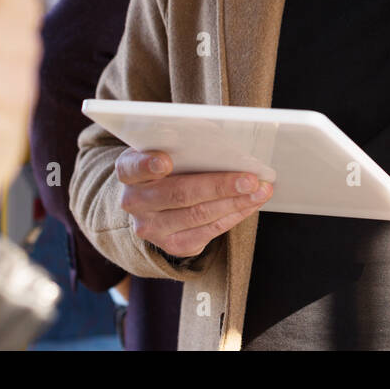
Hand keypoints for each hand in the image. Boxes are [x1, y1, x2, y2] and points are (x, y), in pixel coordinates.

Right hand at [115, 149, 271, 258]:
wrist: (152, 201)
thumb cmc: (167, 167)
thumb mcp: (163, 150)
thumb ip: (181, 146)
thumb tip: (223, 143)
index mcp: (129, 171)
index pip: (132, 167)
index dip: (147, 165)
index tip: (165, 160)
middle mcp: (135, 202)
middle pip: (178, 194)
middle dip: (218, 185)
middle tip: (249, 178)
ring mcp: (152, 228)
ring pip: (197, 215)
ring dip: (235, 203)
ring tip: (260, 191)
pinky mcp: (172, 245)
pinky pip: (207, 232)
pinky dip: (233, 216)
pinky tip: (251, 204)